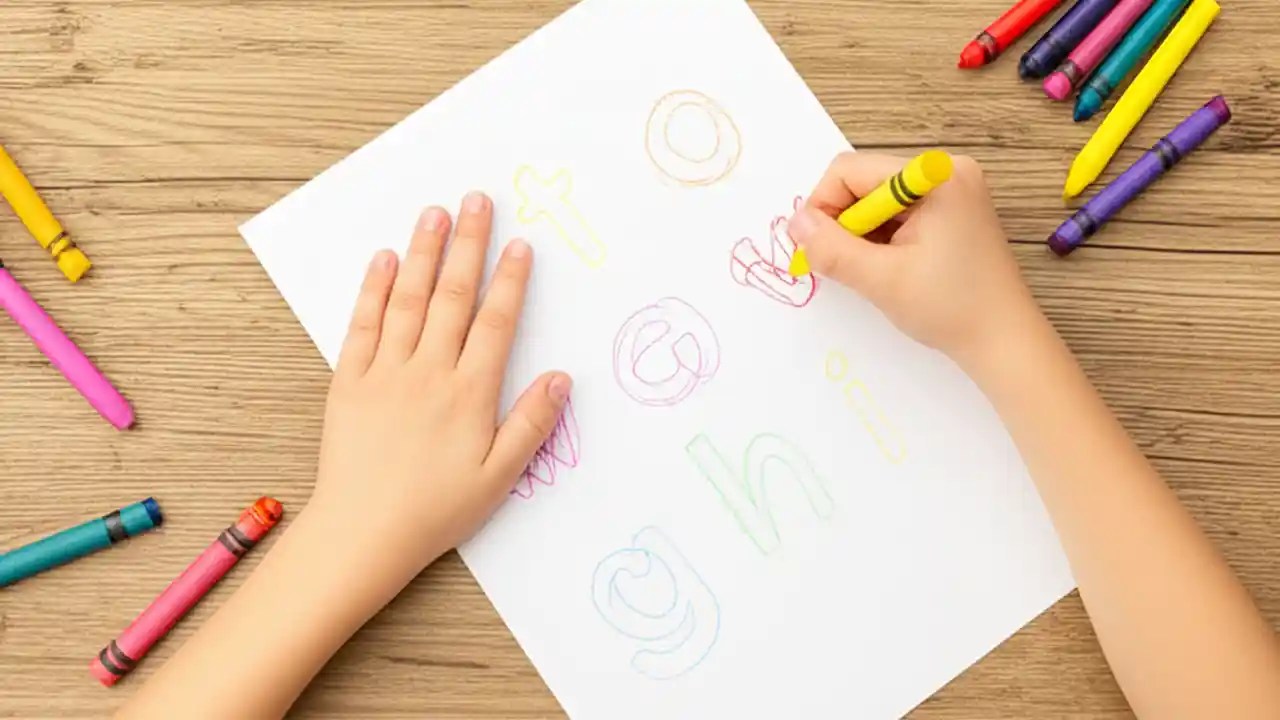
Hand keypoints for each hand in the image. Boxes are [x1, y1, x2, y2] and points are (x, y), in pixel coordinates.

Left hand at [311, 191, 570, 590]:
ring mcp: (385, 373)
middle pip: (452, 296)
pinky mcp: (349, 382)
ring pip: (407, 300)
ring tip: (434, 213)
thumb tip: (562, 378)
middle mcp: (428, 372)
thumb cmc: (435, 510)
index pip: (495, 323)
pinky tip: (382, 260)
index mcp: (469, 394)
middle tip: (476, 200)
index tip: (519, 245)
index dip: (509, 281)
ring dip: (422, 252)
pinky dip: (373, 290)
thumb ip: (531, 424)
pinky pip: (362, 325)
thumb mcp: (498, 477)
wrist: (362, 533)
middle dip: (467, 245)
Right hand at [787, 152, 1042, 368]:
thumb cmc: (952, 309)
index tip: (815, 248)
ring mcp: (951, 190)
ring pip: (876, 199)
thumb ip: (831, 248)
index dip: (822, 207)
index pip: (850, 170)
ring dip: (861, 233)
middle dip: (843, 222)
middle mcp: (946, 171)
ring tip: (871, 271)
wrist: (1004, 340)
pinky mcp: (951, 211)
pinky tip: (888, 267)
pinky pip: (897, 212)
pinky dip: (880, 238)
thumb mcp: (881, 279)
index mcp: (936, 176)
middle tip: (841, 265)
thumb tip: (794, 223)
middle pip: (863, 181)